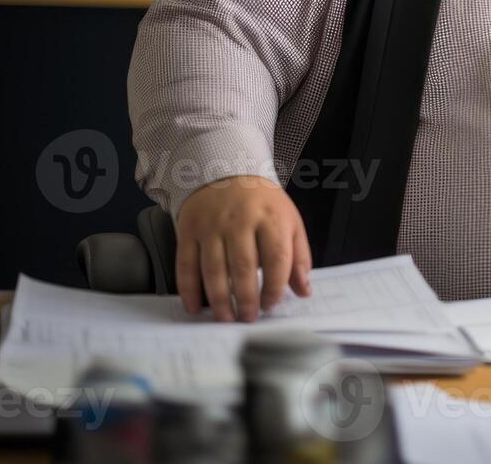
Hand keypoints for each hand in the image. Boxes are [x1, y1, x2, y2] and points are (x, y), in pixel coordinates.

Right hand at [175, 175, 311, 321]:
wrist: (227, 171)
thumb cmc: (263, 202)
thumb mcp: (290, 221)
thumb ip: (299, 257)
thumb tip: (304, 290)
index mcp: (271, 218)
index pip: (276, 258)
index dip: (274, 286)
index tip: (271, 304)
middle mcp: (240, 221)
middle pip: (243, 267)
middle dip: (246, 299)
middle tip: (248, 317)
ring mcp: (212, 226)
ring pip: (213, 270)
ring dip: (219, 300)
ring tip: (227, 318)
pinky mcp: (189, 230)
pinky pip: (186, 265)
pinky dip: (189, 290)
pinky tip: (195, 307)